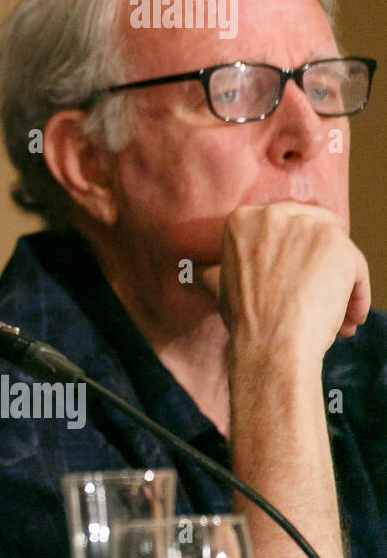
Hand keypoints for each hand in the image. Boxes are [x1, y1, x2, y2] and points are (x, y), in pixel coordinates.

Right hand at [197, 202, 370, 374]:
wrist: (270, 343)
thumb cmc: (247, 321)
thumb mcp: (221, 286)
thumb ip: (223, 269)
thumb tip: (198, 272)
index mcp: (242, 219)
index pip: (285, 225)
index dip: (297, 254)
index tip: (301, 280)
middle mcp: (273, 214)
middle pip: (314, 232)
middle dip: (323, 265)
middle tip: (323, 295)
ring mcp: (306, 226)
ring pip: (339, 253)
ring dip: (342, 284)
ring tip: (339, 316)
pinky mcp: (337, 244)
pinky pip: (357, 268)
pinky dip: (358, 294)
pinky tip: (349, 319)